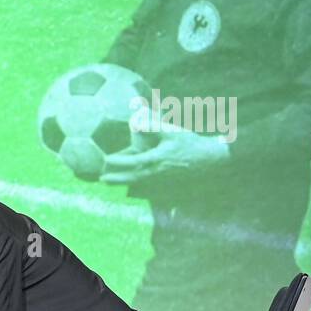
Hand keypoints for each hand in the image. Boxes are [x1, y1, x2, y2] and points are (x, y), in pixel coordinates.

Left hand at [100, 126, 229, 185]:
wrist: (209, 159)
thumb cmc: (190, 143)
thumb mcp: (172, 132)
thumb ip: (153, 126)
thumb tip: (135, 123)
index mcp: (158, 159)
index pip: (134, 162)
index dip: (119, 162)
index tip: (106, 159)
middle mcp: (158, 173)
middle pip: (133, 178)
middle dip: (117, 179)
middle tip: (102, 180)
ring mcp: (162, 181)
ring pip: (138, 184)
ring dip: (124, 183)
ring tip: (110, 182)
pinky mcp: (166, 184)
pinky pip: (147, 187)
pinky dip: (136, 185)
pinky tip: (128, 185)